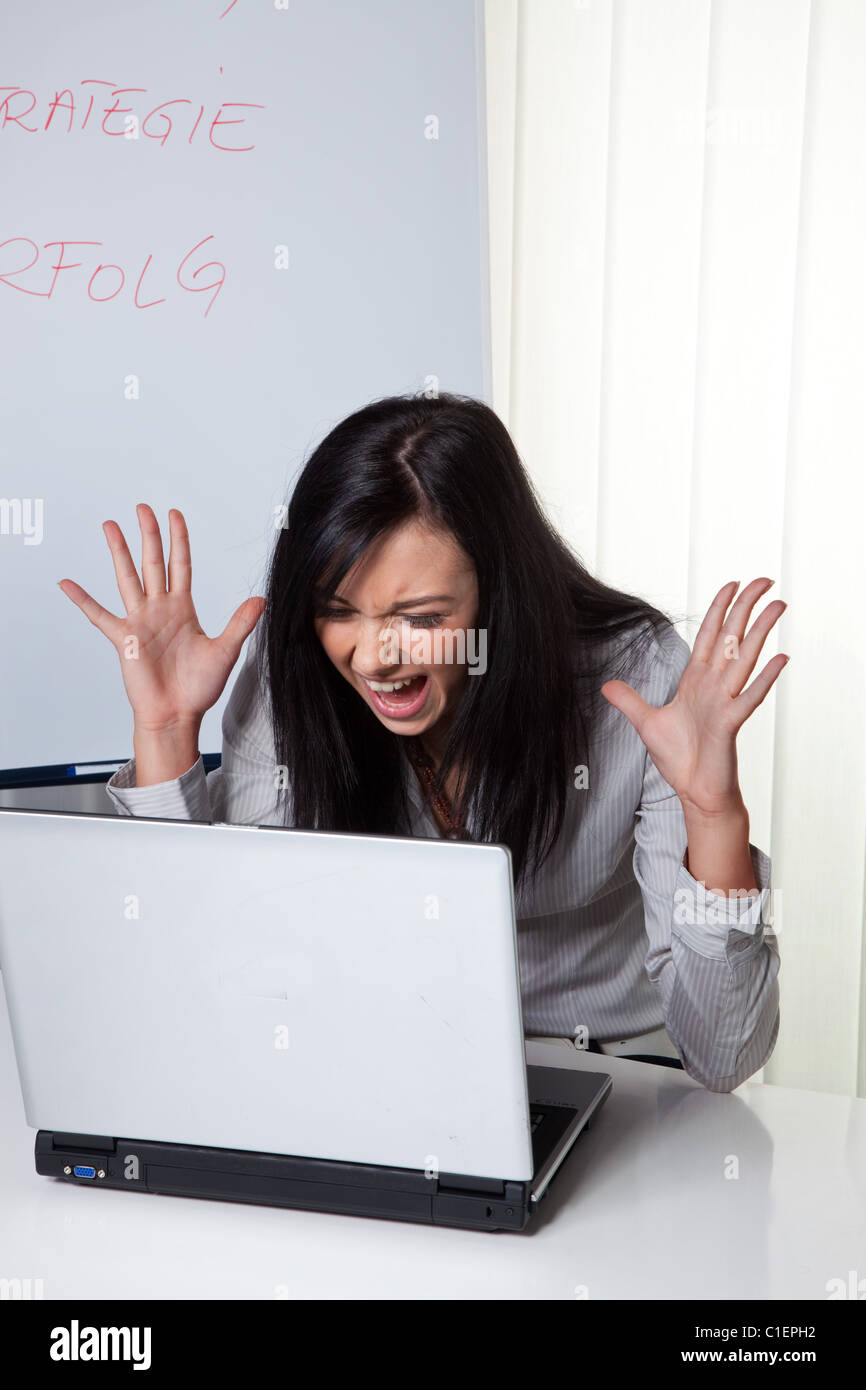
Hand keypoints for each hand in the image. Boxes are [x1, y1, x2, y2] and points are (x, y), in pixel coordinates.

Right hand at [59, 504, 265, 733]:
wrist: (178, 714)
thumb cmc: (200, 688)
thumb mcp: (226, 651)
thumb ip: (240, 623)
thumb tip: (261, 599)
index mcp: (184, 609)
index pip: (181, 565)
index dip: (178, 539)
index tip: (174, 514)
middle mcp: (160, 609)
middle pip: (153, 562)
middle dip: (148, 534)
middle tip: (142, 508)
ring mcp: (140, 622)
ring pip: (128, 578)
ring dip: (118, 552)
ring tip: (110, 526)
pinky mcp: (125, 639)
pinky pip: (99, 615)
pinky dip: (82, 599)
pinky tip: (66, 583)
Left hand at [599, 578, 787, 816]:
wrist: (693, 792)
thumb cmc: (679, 759)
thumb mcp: (646, 723)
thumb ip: (629, 700)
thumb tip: (606, 685)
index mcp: (697, 682)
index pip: (709, 635)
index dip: (719, 609)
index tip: (732, 584)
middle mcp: (714, 686)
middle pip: (731, 638)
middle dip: (746, 607)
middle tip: (764, 580)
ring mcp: (725, 703)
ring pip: (745, 659)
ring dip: (761, 632)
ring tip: (777, 606)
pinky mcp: (730, 724)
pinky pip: (750, 697)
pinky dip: (765, 678)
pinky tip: (780, 658)